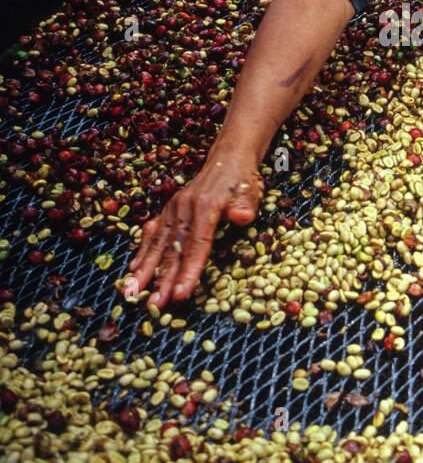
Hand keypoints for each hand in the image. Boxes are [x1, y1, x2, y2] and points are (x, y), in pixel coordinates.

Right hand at [124, 145, 263, 309]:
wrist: (228, 158)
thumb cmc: (242, 181)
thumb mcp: (250, 191)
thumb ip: (245, 205)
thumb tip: (242, 217)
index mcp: (205, 206)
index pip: (197, 245)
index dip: (188, 271)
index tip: (180, 294)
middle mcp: (184, 208)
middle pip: (173, 249)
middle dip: (162, 279)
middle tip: (154, 304)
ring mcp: (173, 209)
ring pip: (157, 243)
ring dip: (145, 269)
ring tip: (132, 291)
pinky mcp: (168, 210)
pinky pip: (152, 232)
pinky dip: (142, 250)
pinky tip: (133, 269)